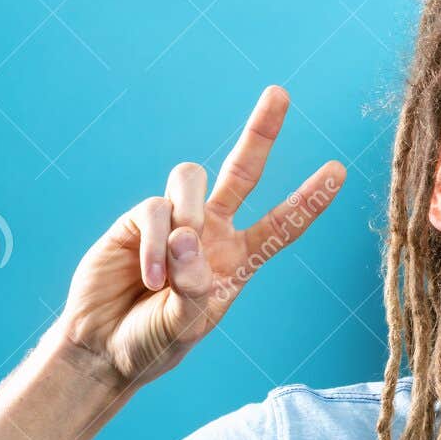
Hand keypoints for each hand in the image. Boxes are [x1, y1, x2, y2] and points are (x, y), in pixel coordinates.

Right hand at [52, 85, 344, 388]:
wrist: (102, 347)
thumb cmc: (153, 342)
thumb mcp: (186, 325)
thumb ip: (194, 286)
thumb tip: (187, 234)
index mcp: (238, 260)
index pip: (281, 225)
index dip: (308, 200)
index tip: (338, 172)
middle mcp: (212, 232)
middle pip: (243, 170)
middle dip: (260, 131)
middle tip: (280, 93)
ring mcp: (176, 220)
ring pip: (191, 179)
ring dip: (188, 217)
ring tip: (174, 265)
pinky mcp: (139, 218)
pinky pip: (156, 210)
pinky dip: (156, 245)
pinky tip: (151, 278)